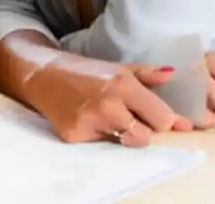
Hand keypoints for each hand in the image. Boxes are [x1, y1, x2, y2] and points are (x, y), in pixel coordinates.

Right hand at [22, 52, 193, 146]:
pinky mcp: (75, 136)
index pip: (162, 119)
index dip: (161, 119)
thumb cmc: (84, 71)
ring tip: (107, 118)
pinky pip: (101, 146)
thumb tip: (173, 77)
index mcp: (122, 85)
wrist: (41, 75)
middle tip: (128, 117)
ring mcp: (90, 123)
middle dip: (143, 129)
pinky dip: (99, 137)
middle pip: (146, 137)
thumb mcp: (118, 68)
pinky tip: (88, 121)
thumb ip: (148, 75)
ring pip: (125, 143)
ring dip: (122, 135)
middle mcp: (108, 105)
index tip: (154, 117)